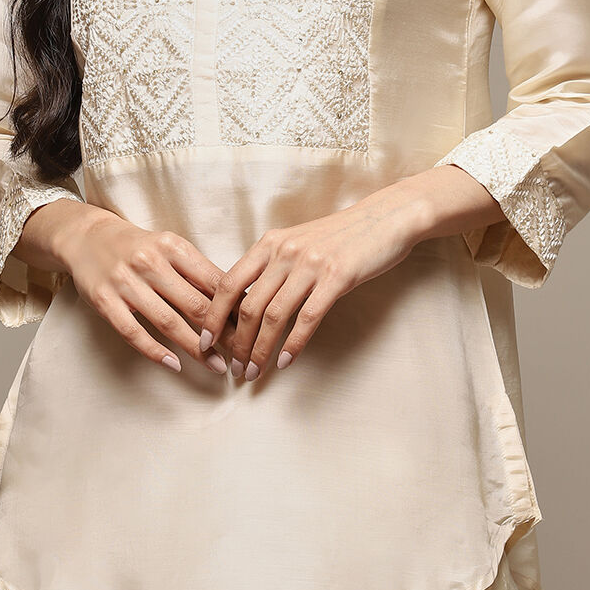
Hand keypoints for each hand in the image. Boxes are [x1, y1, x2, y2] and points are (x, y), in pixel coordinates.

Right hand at [57, 209, 229, 375]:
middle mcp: (150, 263)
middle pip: (195, 304)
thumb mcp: (170, 248)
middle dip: (223, 334)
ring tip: (216, 365)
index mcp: (172, 247)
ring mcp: (125, 282)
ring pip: (168, 321)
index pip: (213, 281)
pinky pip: (133, 332)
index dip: (235, 308)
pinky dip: (154, 350)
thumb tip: (237, 300)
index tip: (254, 328)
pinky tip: (174, 364)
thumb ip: (198, 271)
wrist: (88, 237)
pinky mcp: (104, 301)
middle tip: (243, 354)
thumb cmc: (139, 247)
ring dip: (195, 348)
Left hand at [197, 182, 432, 380]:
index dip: (213, 315)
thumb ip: (271, 266)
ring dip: (260, 350)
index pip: (229, 283)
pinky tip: (285, 361)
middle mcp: (285, 252)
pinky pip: (307, 318)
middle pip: (248, 305)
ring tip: (254, 372)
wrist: (384, 218)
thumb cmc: (340, 235)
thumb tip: (245, 301)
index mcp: (270, 243)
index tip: (205, 341)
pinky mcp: (338, 277)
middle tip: (235, 369)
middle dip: (237, 343)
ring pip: (274, 315)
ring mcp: (311, 264)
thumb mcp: (297, 243)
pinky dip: (293, 344)